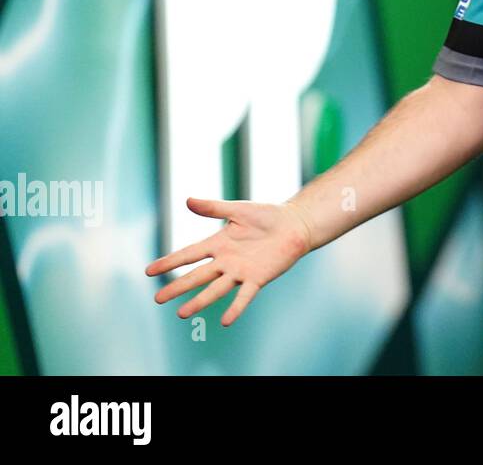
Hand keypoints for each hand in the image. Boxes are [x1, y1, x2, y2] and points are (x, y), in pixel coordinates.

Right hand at [145, 197, 313, 326]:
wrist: (295, 224)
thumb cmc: (267, 215)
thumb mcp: (238, 209)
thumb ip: (213, 208)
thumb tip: (187, 201)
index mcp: (218, 243)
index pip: (189, 254)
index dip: (170, 262)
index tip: (148, 271)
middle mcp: (226, 260)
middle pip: (197, 275)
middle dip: (178, 287)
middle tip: (158, 299)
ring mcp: (241, 271)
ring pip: (215, 289)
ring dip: (199, 301)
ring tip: (181, 314)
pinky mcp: (258, 277)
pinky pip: (245, 295)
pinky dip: (236, 307)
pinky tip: (226, 320)